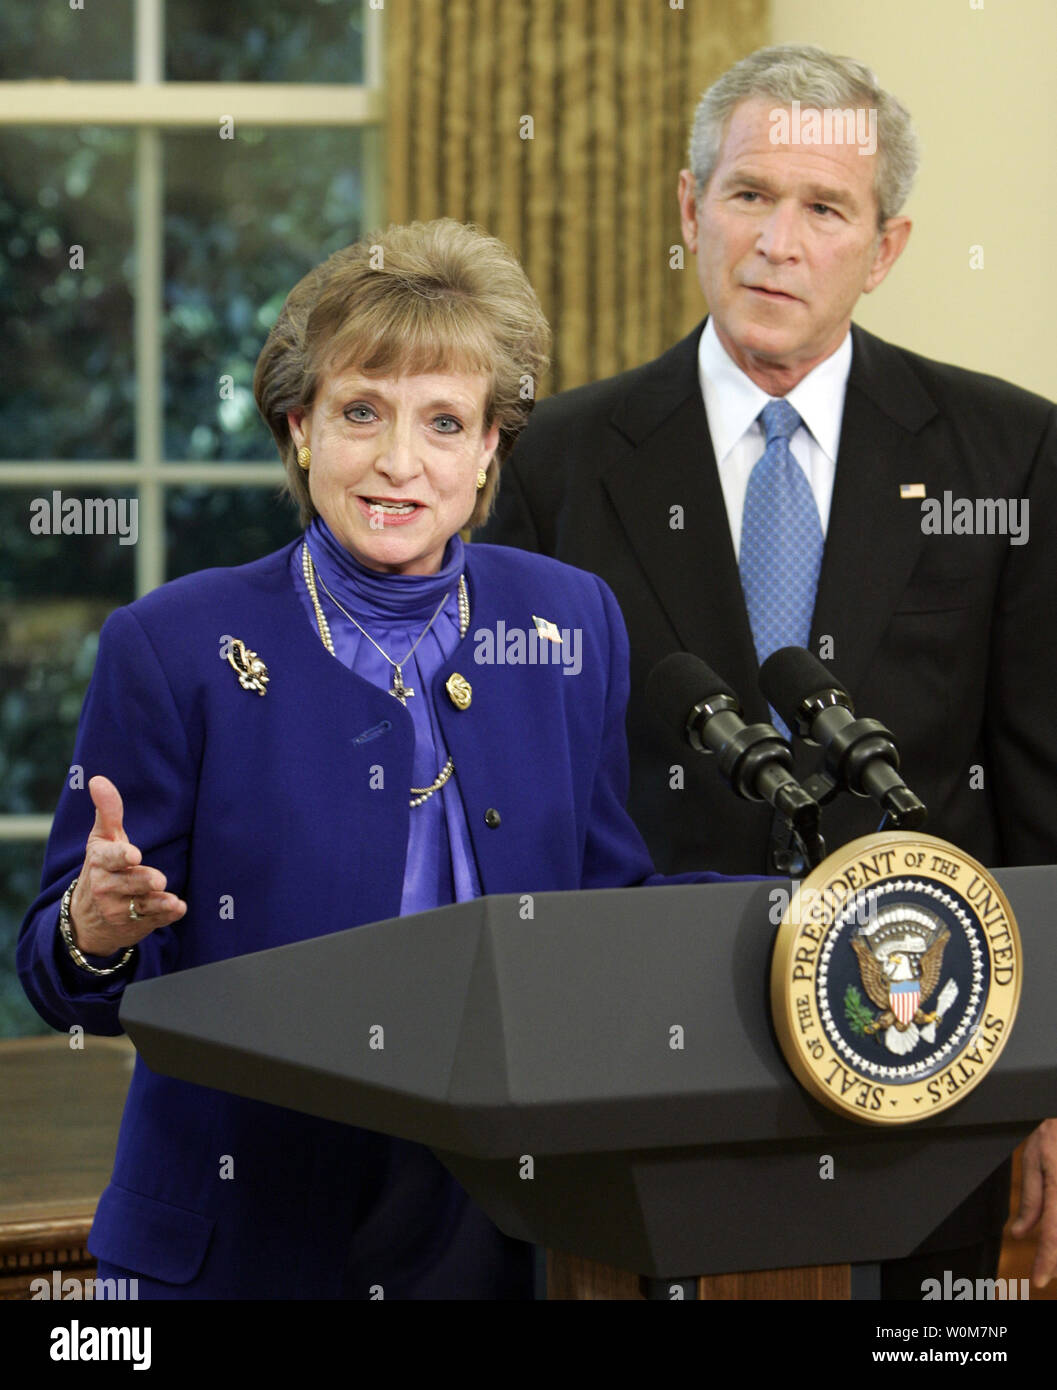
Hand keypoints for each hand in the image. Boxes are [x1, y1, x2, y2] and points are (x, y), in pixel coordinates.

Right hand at [69, 775, 186, 956]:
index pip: (109, 858)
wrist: (88, 919)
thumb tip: (98, 779)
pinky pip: (154, 921)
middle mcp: (107, 888)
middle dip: (143, 881)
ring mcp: (121, 909)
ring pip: (142, 905)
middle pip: (129, 883)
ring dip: (158, 903)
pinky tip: (179, 909)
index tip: (134, 855)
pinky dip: (166, 916)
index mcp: (100, 863)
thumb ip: (107, 811)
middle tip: (158, 880)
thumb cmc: (102, 867)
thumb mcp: (101, 839)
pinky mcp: (138, 924)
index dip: (121, 857)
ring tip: (172, 901)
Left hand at [1009, 1119, 1056, 1286]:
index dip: (1047, 1260)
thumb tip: (1020, 1233)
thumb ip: (1031, 1198)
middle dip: (1056, 1255)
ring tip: (1050, 1253)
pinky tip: (1055, 1230)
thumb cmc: (1055, 1132)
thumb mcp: (1036, 1157)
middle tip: (1045, 1268)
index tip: (1039, 1281)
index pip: (1054, 1232)